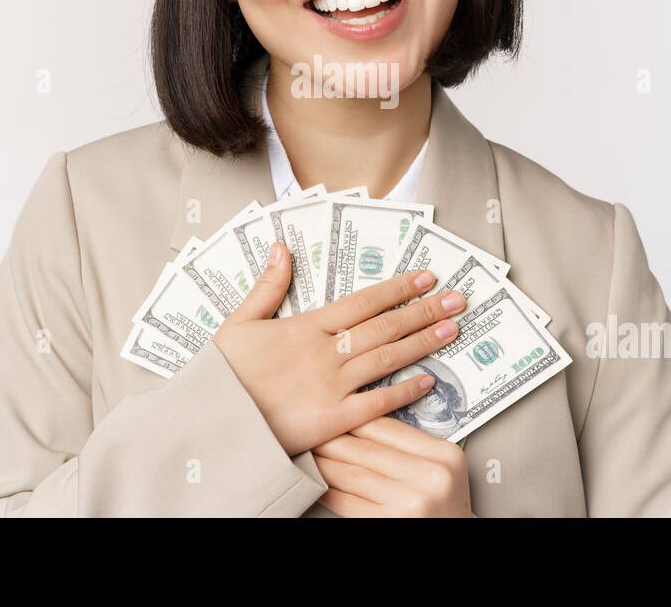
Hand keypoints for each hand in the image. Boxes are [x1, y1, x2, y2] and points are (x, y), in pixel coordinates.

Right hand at [212, 242, 466, 456]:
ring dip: (423, 342)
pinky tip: (429, 380)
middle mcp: (325, 352)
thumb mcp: (239, 322)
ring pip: (387, 358)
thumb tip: (282, 247)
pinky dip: (404, 390)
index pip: (363, 301)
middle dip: (424, 310)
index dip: (398, 288)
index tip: (426, 277)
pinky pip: (378, 403)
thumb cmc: (221, 374)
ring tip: (452, 329)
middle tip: (457, 299)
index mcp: (305, 326)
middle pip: (384, 325)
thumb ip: (267, 286)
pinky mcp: (333, 420)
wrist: (212, 422)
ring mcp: (332, 386)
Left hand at [311, 416, 472, 516]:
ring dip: (324, 463)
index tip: (334, 412)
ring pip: (352, 474)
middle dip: (332, 439)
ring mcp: (410, 501)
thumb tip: (363, 424)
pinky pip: (347, 502)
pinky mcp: (390, 522)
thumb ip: (412, 448)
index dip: (354, 418)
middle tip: (312, 429)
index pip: (388, 427)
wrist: (454, 542)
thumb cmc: (444, 511)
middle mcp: (430, 476)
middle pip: (366, 449)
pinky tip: (318, 483)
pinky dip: (328, 491)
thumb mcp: (441, 472)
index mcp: (444, 455)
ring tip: (309, 453)